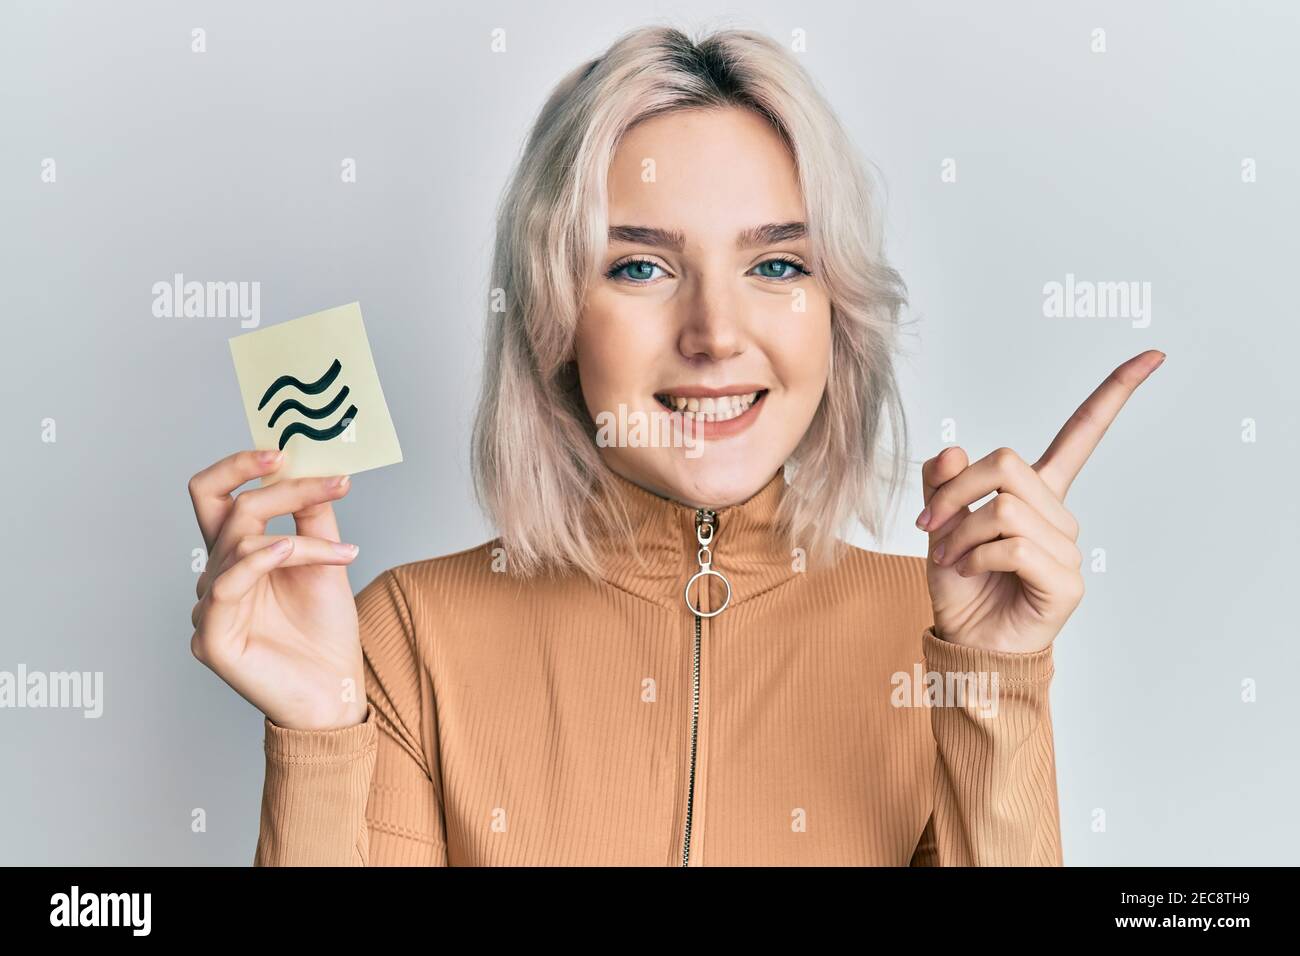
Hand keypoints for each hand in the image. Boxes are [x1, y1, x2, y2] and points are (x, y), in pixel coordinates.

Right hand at [188, 449, 366, 729]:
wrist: (336, 691)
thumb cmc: (325, 631)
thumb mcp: (326, 559)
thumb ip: (314, 515)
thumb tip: (317, 466)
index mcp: (238, 555)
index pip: (217, 495)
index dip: (241, 466)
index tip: (286, 450)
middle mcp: (216, 575)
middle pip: (218, 506)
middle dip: (264, 482)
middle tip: (307, 472)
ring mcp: (208, 606)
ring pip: (240, 541)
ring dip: (299, 536)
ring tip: (343, 550)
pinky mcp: (211, 638)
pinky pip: (228, 585)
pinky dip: (263, 559)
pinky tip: (292, 551)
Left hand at [917, 350, 1164, 653]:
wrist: (966, 643)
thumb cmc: (960, 584)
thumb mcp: (938, 524)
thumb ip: (942, 483)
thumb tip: (953, 449)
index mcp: (1036, 494)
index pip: (1081, 435)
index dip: (1114, 394)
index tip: (1153, 356)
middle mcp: (1059, 516)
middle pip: (1008, 463)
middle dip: (955, 490)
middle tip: (928, 524)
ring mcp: (1068, 548)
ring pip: (1005, 508)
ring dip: (960, 533)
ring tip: (951, 558)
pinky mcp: (1067, 582)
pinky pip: (1014, 547)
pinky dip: (977, 558)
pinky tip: (971, 574)